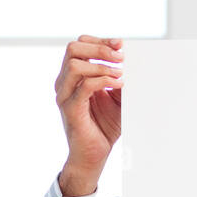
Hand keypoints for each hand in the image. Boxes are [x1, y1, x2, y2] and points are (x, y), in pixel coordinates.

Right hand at [54, 35, 123, 178]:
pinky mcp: (70, 109)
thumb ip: (119, 78)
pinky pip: (84, 86)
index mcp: (73, 76)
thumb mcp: (117, 97)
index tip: (120, 44)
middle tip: (120, 57)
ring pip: (75, 64)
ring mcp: (65, 95)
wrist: (94, 155)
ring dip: (101, 65)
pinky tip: (118, 84)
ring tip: (120, 73)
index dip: (100, 41)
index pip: (80, 45)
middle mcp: (65, 83)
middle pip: (73, 48)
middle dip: (100, 48)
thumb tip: (131, 61)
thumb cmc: (104, 126)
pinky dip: (103, 80)